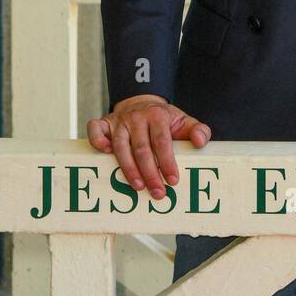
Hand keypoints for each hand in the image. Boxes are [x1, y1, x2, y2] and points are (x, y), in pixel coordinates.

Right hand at [86, 94, 211, 198]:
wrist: (142, 102)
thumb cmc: (164, 120)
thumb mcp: (184, 121)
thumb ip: (199, 130)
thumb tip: (200, 142)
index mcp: (157, 116)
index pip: (162, 142)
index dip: (167, 162)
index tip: (173, 180)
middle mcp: (136, 117)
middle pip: (141, 148)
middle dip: (150, 173)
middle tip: (157, 192)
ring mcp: (119, 121)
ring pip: (120, 146)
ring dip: (128, 168)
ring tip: (138, 186)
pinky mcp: (105, 123)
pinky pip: (95, 129)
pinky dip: (97, 141)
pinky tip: (104, 155)